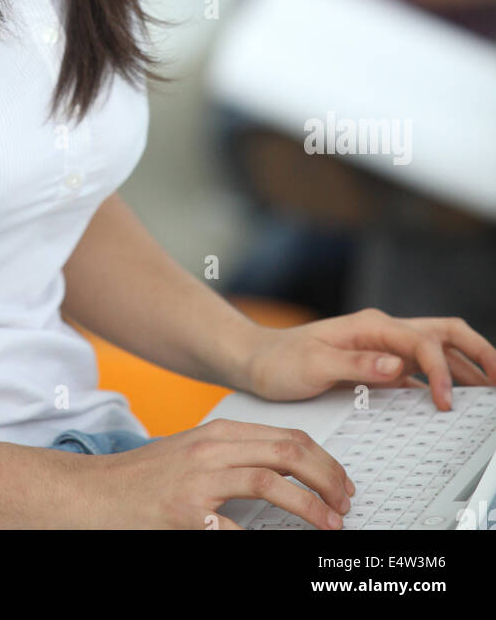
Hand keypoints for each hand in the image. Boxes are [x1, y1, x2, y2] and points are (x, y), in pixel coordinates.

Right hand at [84, 418, 354, 529]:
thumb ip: (233, 458)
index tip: (341, 484)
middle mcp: (212, 448)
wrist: (93, 492)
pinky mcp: (186, 510)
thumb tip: (281, 475)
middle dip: (327, 478)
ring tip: (329, 523)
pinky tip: (280, 546)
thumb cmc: (142, 479)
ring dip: (310, 505)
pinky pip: (236, 526)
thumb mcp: (193, 454)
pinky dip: (263, 537)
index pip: (288, 436)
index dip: (324, 460)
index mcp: (219, 433)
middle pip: (289, 451)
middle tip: (344, 504)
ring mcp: (199, 478)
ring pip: (272, 480)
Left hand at [243, 307, 495, 410]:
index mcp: (370, 326)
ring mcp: (381, 345)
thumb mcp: (314, 366)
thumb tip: (397, 367)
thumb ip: (357, 366)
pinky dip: (443, 376)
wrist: (255, 360)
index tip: (445, 402)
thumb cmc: (279, 362)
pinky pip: (420, 365)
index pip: (422, 343)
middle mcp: (381, 331)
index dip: (441, 371)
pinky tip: (453, 393)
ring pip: (437, 346)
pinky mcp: (377, 363)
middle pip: (443, 332)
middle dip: (477, 351)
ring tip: (489, 386)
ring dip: (466, 362)